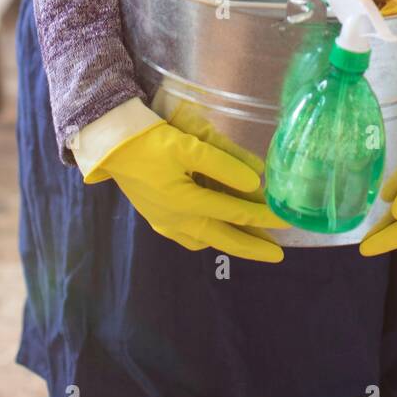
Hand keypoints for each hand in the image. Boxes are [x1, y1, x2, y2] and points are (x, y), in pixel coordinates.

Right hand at [90, 116, 287, 261]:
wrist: (109, 146)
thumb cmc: (149, 142)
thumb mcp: (188, 146)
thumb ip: (222, 164)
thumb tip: (254, 181)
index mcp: (188, 204)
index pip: (237, 212)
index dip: (265, 216)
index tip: (287, 219)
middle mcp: (178, 220)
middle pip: (225, 238)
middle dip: (253, 246)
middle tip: (278, 255)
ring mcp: (166, 222)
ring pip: (207, 239)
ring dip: (231, 241)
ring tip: (252, 241)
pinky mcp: (157, 218)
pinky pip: (190, 236)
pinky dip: (209, 236)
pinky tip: (214, 230)